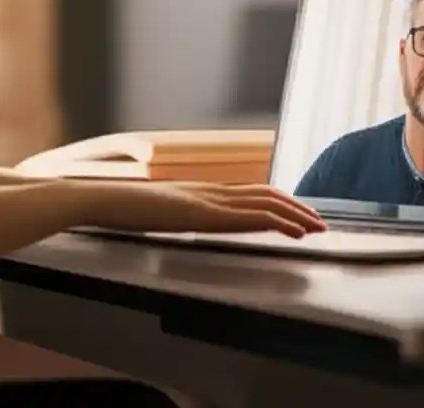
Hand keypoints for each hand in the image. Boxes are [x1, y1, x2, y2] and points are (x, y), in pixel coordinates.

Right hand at [74, 181, 326, 238]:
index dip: (277, 201)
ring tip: (317, 227)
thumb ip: (175, 213)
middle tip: (319, 221)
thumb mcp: (156, 211)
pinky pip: (251, 217)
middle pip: (264, 194)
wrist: (104, 199)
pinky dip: (279, 223)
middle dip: (295, 207)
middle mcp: (209, 190)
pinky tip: (294, 232)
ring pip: (265, 203)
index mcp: (199, 191)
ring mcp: (208, 200)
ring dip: (295, 215)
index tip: (297, 212)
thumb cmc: (121, 208)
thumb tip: (182, 219)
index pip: (248, 192)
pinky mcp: (205, 214)